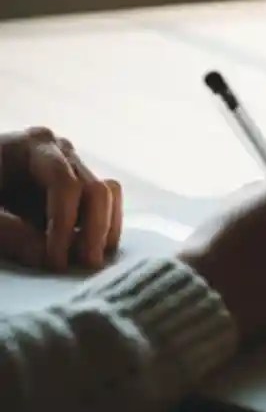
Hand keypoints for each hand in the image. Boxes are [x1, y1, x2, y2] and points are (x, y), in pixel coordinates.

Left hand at [0, 127, 122, 269]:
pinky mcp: (79, 185)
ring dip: (104, 230)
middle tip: (88, 264)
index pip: (65, 184)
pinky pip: (107, 204)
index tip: (56, 261)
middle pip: (96, 190)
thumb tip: (47, 256)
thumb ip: (10, 232)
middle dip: (94, 230)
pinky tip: (87, 250)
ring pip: (109, 197)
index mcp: (32, 146)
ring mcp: (74, 166)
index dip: (64, 224)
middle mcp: (61, 152)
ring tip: (88, 260)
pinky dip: (103, 228)